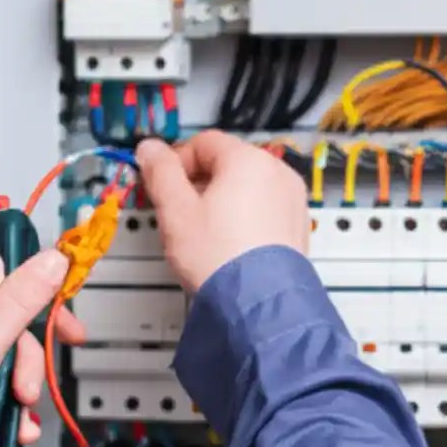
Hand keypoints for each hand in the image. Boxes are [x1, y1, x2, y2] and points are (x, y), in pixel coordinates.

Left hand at [0, 246, 84, 446]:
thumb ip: (19, 300)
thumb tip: (51, 261)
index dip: (11, 283)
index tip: (30, 304)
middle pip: (13, 307)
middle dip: (29, 343)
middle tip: (57, 342)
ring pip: (19, 347)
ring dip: (27, 377)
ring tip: (18, 399)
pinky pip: (15, 378)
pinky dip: (20, 401)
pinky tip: (14, 418)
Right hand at [137, 132, 308, 292]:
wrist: (257, 303)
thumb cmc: (219, 258)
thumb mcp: (176, 210)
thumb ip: (160, 172)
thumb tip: (150, 149)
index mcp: (248, 160)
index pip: (204, 142)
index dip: (177, 161)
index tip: (163, 182)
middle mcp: (277, 173)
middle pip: (228, 163)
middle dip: (200, 182)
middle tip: (180, 210)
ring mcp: (292, 200)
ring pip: (248, 187)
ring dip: (223, 200)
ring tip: (205, 232)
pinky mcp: (297, 226)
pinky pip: (266, 210)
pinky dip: (246, 218)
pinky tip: (229, 243)